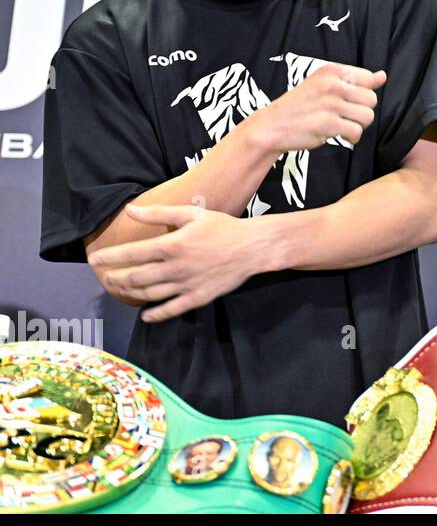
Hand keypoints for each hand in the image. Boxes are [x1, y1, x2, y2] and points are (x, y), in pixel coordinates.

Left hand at [88, 204, 266, 322]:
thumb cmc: (222, 227)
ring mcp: (186, 285)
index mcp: (172, 245)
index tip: (94, 259)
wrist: (253, 247)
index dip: (110, 257)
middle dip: (115, 278)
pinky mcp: (198, 297)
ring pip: (150, 294)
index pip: (132, 253)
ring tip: (120, 290)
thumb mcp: (192, 214)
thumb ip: (159, 214)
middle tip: (104, 277)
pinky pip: (171, 309)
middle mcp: (175, 268)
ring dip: (130, 294)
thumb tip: (130, 210)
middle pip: (136, 277)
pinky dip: (156, 314)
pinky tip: (146, 315)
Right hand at [247, 63, 385, 153]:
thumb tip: (383, 76)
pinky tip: (340, 135)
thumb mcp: (324, 84)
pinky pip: (357, 132)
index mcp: (332, 70)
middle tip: (344, 116)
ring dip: (358, 125)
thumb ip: (355, 80)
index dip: (363, 94)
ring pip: (367, 117)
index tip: (348, 100)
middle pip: (372, 100)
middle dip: (362, 111)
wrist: (272, 125)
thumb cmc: (301, 105)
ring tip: (342, 125)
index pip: (369, 79)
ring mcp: (330, 104)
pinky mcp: (328, 124)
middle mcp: (332, 84)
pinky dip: (352, 138)